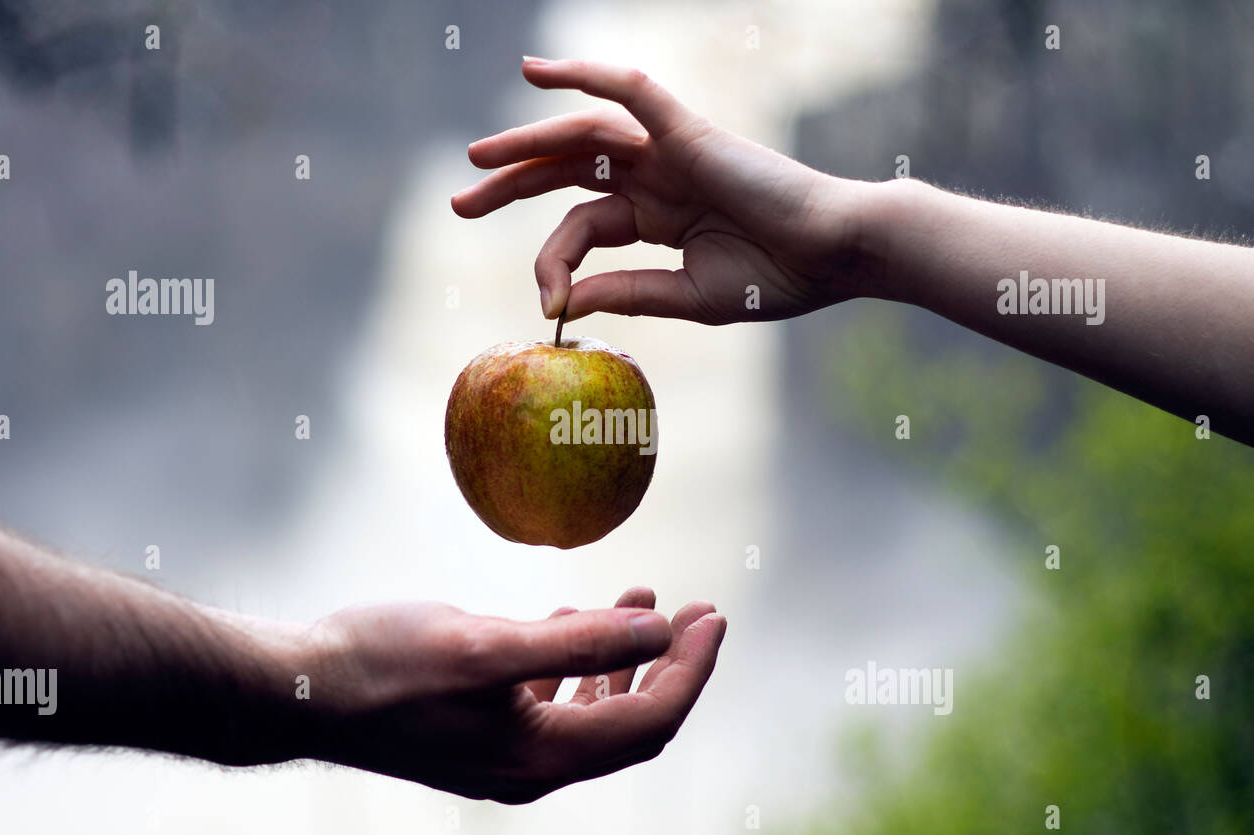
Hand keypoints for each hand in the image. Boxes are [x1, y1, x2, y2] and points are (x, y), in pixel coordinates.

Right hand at [289, 587, 725, 803]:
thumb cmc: (384, 664)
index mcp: (541, 756)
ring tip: (643, 596)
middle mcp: (531, 768)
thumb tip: (660, 628)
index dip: (691, 669)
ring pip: (593, 713)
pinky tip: (572, 620)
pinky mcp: (479, 734)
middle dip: (670, 664)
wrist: (297, 690)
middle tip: (698, 610)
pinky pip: (553, 706)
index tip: (715, 615)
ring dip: (626, 658)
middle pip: (631, 724)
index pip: (649, 721)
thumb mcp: (488, 645)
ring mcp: (504, 755)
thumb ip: (580, 644)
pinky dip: (577, 665)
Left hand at [451, 58, 876, 324]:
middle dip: (509, 186)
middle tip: (458, 202)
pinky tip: (535, 72)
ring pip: (583, 137)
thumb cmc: (776, 280)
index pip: (583, 229)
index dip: (553, 262)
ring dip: (526, 141)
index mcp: (658, 220)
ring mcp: (671, 151)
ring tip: (476, 159)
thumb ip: (626, 293)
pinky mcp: (689, 130)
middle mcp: (657, 180)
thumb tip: (561, 303)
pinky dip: (584, 76)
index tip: (544, 302)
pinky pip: (629, 91)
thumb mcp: (688, 297)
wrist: (836, 255)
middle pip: (566, 174)